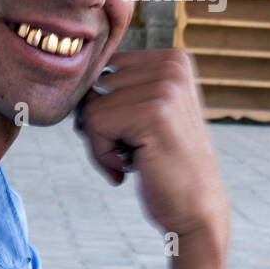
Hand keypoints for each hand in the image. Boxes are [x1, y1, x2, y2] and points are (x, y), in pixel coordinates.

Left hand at [73, 49, 227, 239]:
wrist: (196, 209)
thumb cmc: (164, 164)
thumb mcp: (148, 110)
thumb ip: (120, 86)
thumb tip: (73, 76)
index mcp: (174, 59)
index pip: (104, 68)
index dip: (107, 107)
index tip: (134, 134)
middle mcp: (173, 65)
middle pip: (95, 84)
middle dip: (102, 125)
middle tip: (134, 151)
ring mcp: (165, 86)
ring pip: (90, 105)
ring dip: (101, 142)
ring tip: (135, 158)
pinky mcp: (152, 112)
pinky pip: (94, 123)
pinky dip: (102, 154)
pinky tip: (131, 168)